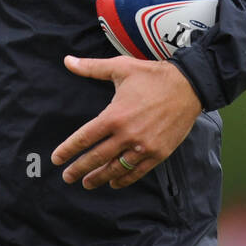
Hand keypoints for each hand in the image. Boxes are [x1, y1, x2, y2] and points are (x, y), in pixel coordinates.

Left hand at [51, 55, 202, 189]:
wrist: (189, 86)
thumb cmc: (152, 75)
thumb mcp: (120, 67)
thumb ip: (91, 68)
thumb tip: (67, 61)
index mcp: (114, 115)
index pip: (84, 138)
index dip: (68, 150)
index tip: (56, 159)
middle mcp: (127, 134)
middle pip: (96, 158)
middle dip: (79, 169)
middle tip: (67, 177)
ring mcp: (143, 146)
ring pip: (116, 168)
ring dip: (99, 178)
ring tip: (87, 184)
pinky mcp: (158, 153)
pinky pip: (137, 172)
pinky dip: (124, 179)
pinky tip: (114, 182)